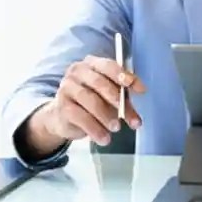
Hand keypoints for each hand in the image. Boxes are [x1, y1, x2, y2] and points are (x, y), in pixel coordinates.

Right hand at [26, 55, 146, 153]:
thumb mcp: (109, 95)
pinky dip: (95, 129)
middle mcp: (77, 72)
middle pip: (100, 83)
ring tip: (116, 128)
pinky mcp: (62, 107)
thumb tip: (139, 106)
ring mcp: (67, 88)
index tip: (140, 89)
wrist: (63, 116)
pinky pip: (81, 118)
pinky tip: (104, 138)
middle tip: (126, 113)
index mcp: (92, 63)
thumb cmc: (92, 100)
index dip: (124, 76)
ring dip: (106, 116)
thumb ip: (124, 97)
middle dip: (117, 99)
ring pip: (91, 101)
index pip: (108, 65)